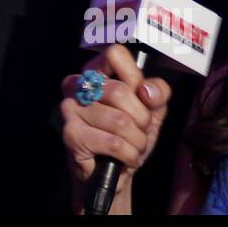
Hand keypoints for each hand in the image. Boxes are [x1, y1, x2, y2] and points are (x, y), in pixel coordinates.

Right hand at [59, 44, 171, 208]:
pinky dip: (129, 155)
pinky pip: (114, 143)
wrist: (115, 172)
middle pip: (120, 91)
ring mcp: (70, 109)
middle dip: (141, 119)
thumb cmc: (129, 134)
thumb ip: (157, 92)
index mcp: (95, 71)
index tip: (139, 96)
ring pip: (120, 121)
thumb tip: (146, 91)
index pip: (114, 54)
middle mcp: (76, 85)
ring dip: (137, 141)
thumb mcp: (152, 110)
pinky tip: (124, 159)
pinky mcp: (71, 134)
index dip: (134, 76)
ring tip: (131, 146)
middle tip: (139, 130)